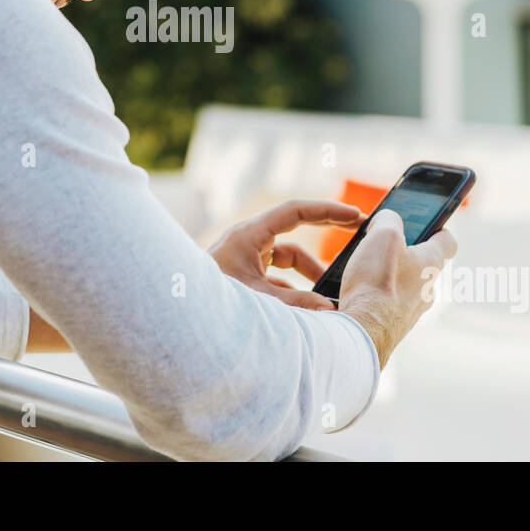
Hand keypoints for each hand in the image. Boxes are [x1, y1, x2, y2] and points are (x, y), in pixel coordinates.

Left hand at [208, 199, 364, 309]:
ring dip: (306, 281)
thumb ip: (298, 306)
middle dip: (322, 248)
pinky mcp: (240, 278)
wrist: (173, 320)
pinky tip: (305, 313)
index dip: (327, 211)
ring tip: (330, 301)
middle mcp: (246, 243)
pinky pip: (273, 280)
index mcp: (249, 235)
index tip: (355, 216)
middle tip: (356, 246)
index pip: (295, 211)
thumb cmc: (208, 306)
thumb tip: (331, 310)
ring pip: (284, 263)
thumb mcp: (259, 303)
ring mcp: (242, 260)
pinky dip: (290, 293)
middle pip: (294, 238)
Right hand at [337, 209, 456, 367]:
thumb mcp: (384, 235)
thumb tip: (387, 219)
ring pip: (402, 285)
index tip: (423, 222)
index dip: (436, 226)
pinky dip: (373, 294)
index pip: (448, 240)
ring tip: (360, 269)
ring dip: (385, 274)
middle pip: (421, 264)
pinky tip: (354, 292)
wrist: (363, 333)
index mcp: (432, 263)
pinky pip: (386, 303)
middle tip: (378, 244)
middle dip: (402, 252)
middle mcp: (427, 290)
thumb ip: (388, 219)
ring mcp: (410, 311)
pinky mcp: (392, 326)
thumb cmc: (378, 283)